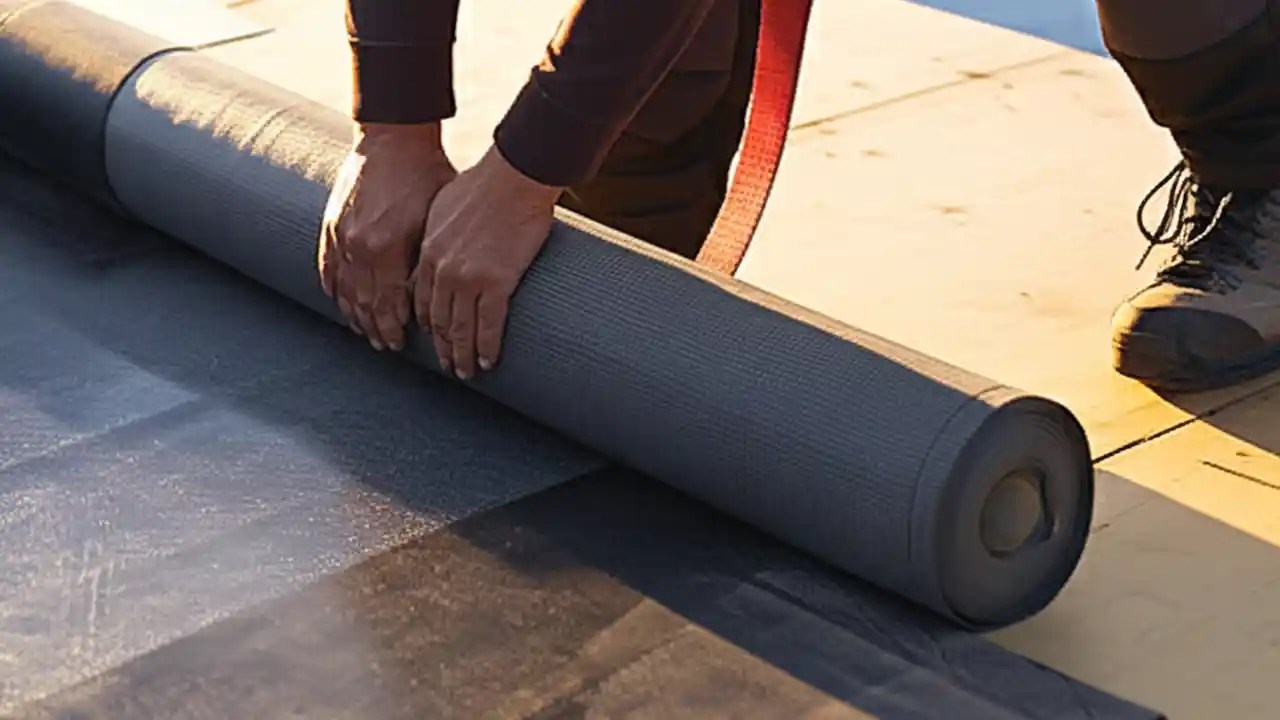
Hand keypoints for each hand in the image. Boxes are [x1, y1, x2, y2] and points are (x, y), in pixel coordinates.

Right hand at [319, 123, 456, 350]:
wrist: (392, 137)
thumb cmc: (426, 175)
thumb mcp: (437, 219)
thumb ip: (428, 259)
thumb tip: (434, 296)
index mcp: (389, 248)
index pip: (390, 304)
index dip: (395, 327)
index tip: (402, 345)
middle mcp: (360, 247)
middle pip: (365, 303)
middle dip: (376, 328)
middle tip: (384, 346)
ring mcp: (341, 235)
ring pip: (344, 289)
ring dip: (354, 314)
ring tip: (363, 332)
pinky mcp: (331, 223)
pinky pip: (327, 266)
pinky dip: (333, 287)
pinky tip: (339, 302)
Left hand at [413, 145, 562, 379]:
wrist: (515, 175)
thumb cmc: (486, 184)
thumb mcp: (445, 207)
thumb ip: (438, 232)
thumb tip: (440, 245)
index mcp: (429, 252)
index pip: (420, 300)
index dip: (426, 325)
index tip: (433, 339)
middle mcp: (442, 270)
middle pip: (437, 321)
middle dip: (442, 348)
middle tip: (448, 366)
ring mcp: (468, 278)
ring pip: (460, 329)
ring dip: (462, 355)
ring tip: (467, 371)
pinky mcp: (497, 282)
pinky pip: (489, 325)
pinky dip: (487, 347)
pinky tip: (489, 361)